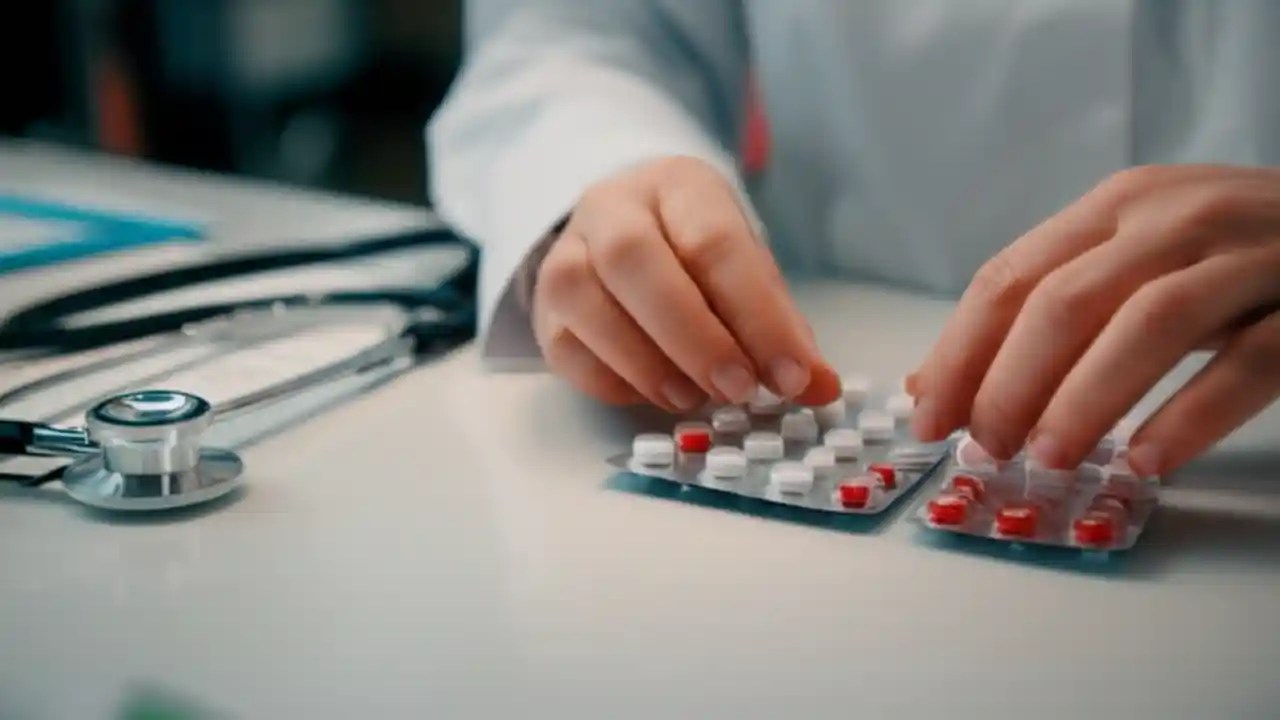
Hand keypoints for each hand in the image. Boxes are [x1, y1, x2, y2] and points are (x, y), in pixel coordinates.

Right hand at [531, 156, 840, 411]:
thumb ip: (780, 327)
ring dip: (646, 360)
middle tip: (738, 390)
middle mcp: (611, 207)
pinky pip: (565, 347)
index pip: (714, 243)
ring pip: (585, 296)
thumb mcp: (747, 272)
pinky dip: (613, 380)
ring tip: (694, 398)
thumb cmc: (696, 256)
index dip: (757, 315)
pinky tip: (653, 395)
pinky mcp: (545, 308)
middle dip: (694, 336)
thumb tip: (820, 386)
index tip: (792, 376)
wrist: (624, 234)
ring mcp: (566, 254)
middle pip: (634, 259)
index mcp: (676, 185)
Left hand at [911, 164, 1279, 475]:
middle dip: (1010, 381)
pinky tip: (1147, 462)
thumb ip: (1047, 312)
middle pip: (1065, 301)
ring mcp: (1251, 255)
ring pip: (1149, 323)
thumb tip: (936, 385)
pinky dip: (1190, 415)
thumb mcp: (1135, 260)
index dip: (959, 352)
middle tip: (988, 449)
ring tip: (1049, 460)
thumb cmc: (1232, 255)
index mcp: (1118, 205)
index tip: (928, 418)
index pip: (1010, 278)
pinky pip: (1249, 360)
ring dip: (1085, 398)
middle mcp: (1176, 217)